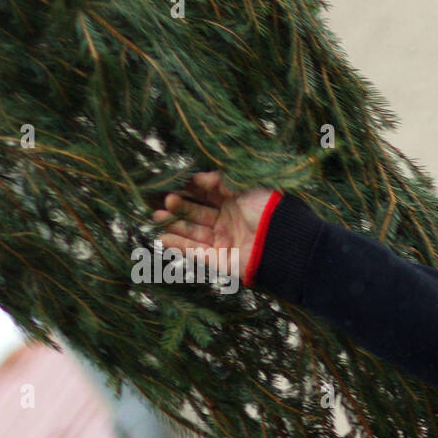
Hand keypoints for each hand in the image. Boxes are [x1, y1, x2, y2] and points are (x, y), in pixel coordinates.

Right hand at [150, 171, 273, 280]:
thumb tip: (198, 177)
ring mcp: (224, 242)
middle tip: (165, 200)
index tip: (174, 183)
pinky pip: (195, 252)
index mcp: (236, 203)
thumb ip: (221, 182)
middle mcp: (229, 222)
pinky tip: (163, 236)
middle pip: (198, 213)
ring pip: (193, 232)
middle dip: (180, 206)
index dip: (191, 189)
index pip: (208, 194)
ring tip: (156, 216)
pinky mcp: (220, 260)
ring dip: (174, 224)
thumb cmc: (266, 211)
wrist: (280, 244)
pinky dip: (179, 245)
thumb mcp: (245, 188)